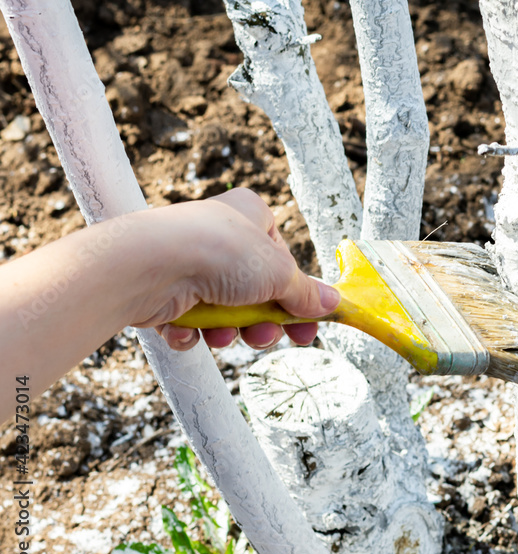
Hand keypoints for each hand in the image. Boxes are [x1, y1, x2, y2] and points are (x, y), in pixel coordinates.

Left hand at [129, 188, 338, 350]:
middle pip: (256, 289)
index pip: (282, 257)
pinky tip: (189, 330)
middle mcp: (219, 235)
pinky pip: (190, 319)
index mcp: (250, 215)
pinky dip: (193, 331)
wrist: (148, 266)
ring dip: (228, 330)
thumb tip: (332, 304)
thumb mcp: (279, 273)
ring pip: (224, 309)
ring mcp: (190, 263)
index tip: (308, 321)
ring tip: (223, 336)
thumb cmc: (218, 252)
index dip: (296, 292)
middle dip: (262, 320)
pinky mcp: (165, 290)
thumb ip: (305, 293)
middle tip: (267, 338)